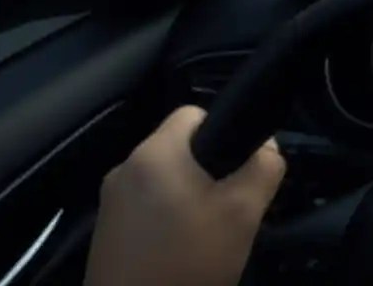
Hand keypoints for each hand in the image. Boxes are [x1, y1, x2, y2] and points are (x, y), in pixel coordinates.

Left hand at [85, 106, 285, 285]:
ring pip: (164, 179)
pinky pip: (146, 207)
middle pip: (179, 148)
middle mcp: (124, 167)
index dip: (225, 130)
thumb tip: (266, 145)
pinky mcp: (105, 230)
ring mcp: (110, 200)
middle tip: (229, 207)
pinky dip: (167, 219)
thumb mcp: (243, 214)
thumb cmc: (189, 261)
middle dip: (208, 170)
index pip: (194, 112)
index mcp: (154, 152)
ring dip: (188, 197)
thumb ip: (263, 168)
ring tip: (207, 233)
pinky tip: (180, 250)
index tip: (240, 167)